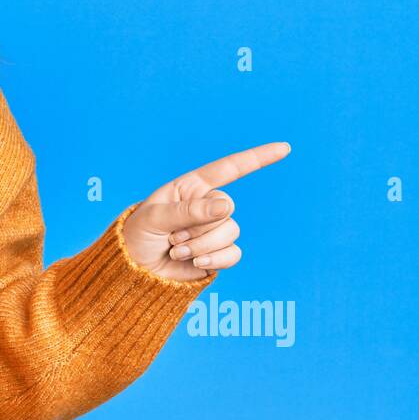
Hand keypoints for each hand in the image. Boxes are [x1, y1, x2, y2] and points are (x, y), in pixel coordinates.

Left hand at [121, 141, 290, 280]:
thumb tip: (227, 207)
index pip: (229, 169)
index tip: (285, 148)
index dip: (257, 158)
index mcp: (191, 187)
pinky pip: (233, 254)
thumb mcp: (155, 218)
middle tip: (171, 237)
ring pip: (231, 232)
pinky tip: (194, 262)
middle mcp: (207, 206)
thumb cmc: (137, 236)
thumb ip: (189, 211)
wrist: (134, 271)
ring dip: (201, 244)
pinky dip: (214, 259)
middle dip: (197, 226)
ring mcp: (214, 231)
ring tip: (176, 249)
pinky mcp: (218, 255)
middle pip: (226, 209)